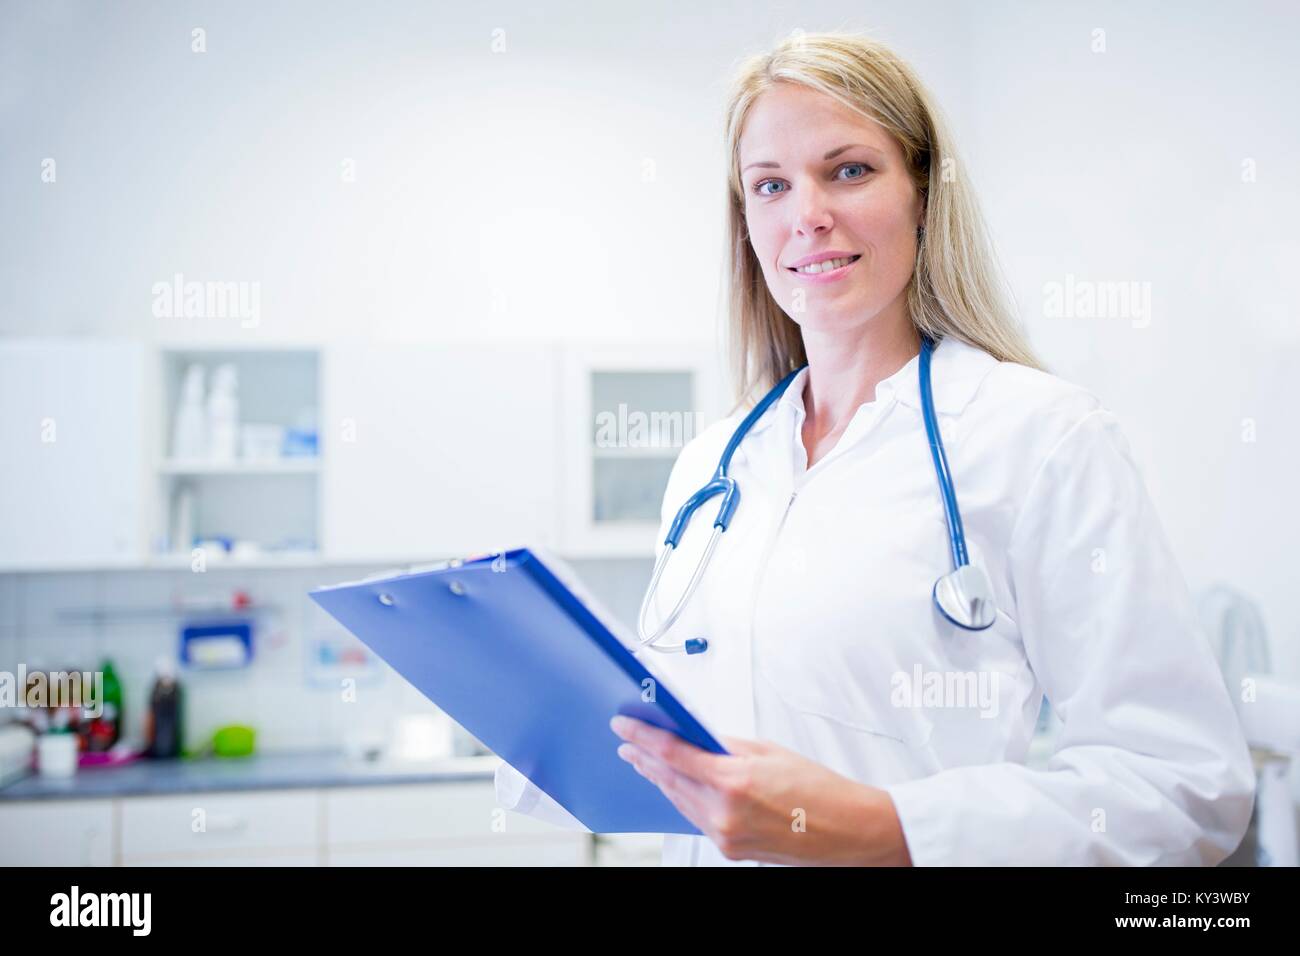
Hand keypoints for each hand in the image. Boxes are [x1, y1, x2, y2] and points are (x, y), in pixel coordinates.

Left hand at [610, 715, 911, 865]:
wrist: (846, 831)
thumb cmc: (818, 790)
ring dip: (659, 778)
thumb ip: (727, 745)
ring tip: (643, 761)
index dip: (643, 737)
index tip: (624, 727)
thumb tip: (697, 737)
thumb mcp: (769, 752)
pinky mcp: (728, 849)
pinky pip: (695, 818)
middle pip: (670, 779)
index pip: (673, 754)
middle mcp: (724, 812)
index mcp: (733, 781)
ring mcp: (724, 835)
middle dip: (645, 758)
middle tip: (627, 742)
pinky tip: (674, 785)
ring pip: (679, 801)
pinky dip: (682, 798)